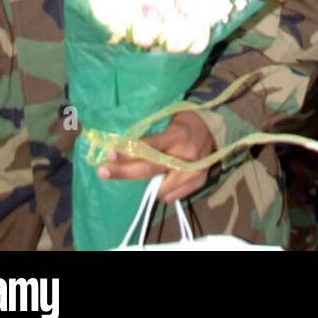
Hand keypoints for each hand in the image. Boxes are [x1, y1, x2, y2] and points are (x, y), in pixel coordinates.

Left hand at [97, 109, 214, 203]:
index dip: (128, 151)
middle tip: (102, 171)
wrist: (214, 129)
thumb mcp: (170, 121)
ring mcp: (194, 171)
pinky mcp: (200, 181)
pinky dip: (163, 191)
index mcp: (177, 136)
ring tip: (145, 173)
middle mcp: (185, 155)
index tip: (109, 153)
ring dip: (147, 184)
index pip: (149, 146)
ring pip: (160, 188)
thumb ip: (154, 137)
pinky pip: (171, 196)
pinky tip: (163, 180)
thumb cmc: (186, 122)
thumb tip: (125, 148)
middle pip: (149, 168)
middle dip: (123, 171)